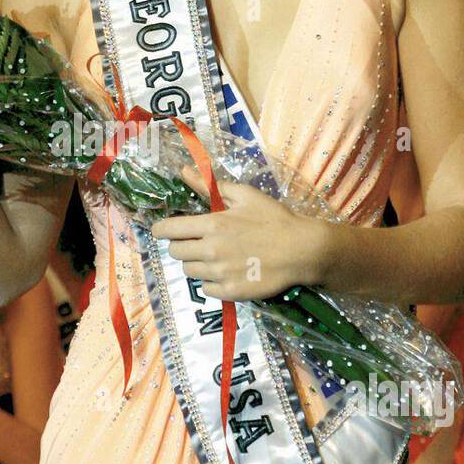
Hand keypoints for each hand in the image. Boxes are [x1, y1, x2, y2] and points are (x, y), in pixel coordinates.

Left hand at [150, 165, 326, 301]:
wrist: (302, 249)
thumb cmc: (274, 218)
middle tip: (198, 243)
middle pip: (175, 252)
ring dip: (197, 264)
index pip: (167, 230)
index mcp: (212, 224)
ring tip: (216, 257)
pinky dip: (211, 282)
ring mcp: (220, 273)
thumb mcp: (243, 195)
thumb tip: (183, 170)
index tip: (165, 231)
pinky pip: (205, 290)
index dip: (161, 230)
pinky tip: (226, 273)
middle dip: (182, 246)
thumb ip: (209, 185)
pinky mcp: (230, 292)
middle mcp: (211, 250)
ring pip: (189, 271)